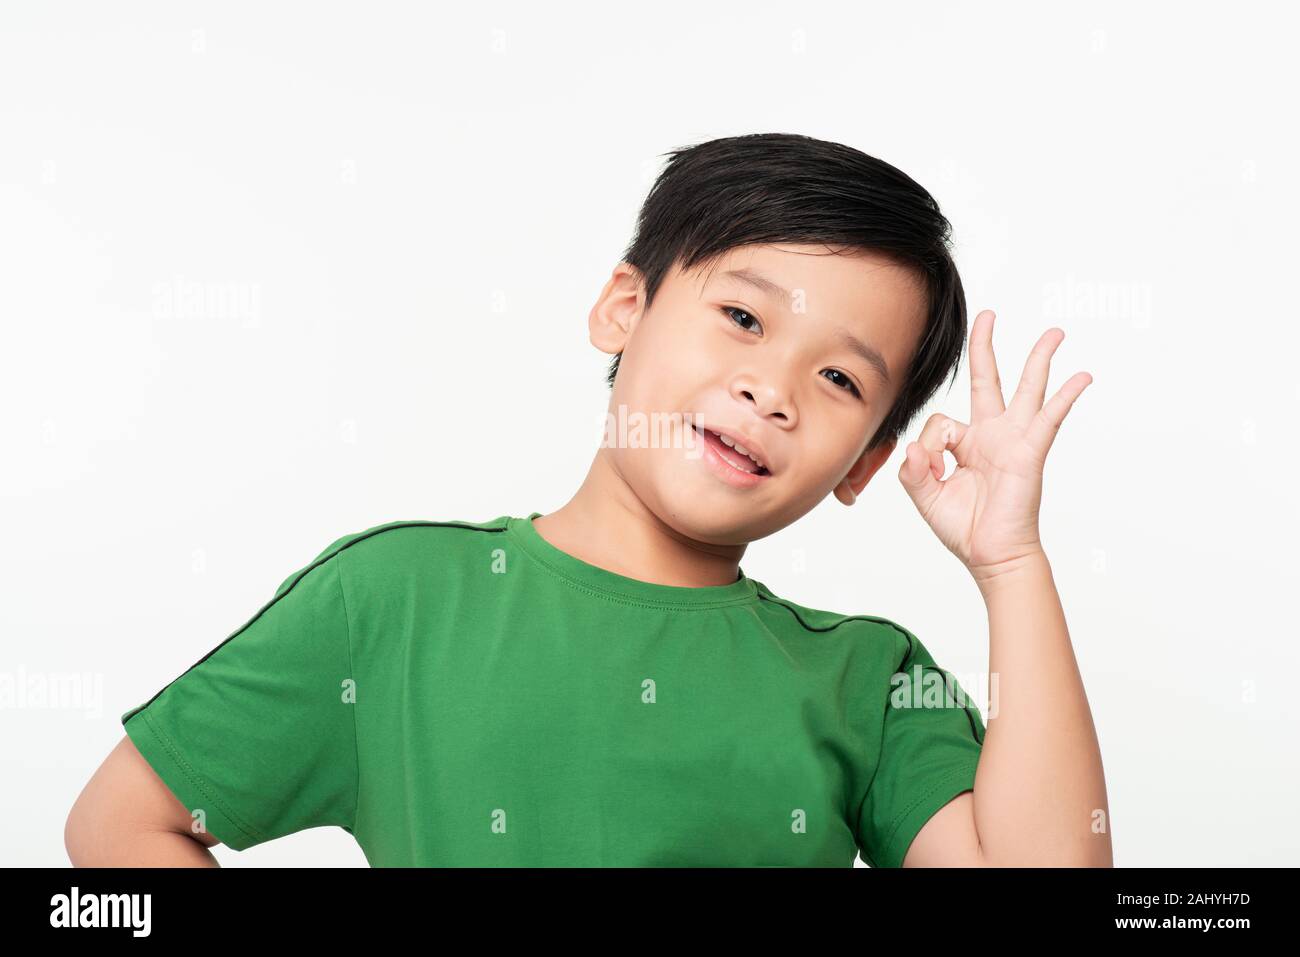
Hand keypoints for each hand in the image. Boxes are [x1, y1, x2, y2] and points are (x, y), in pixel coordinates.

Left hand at [898, 309, 1091, 583]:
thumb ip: (914, 470)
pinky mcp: (1030, 452)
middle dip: (986, 346)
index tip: (932, 470)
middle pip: (989, 379)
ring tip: (1053, 333)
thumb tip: (916, 446)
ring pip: (1027, 389)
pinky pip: (1049, 418)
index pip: (941, 421)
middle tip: (989, 315)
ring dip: (1039, 359)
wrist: (992, 555)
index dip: (930, 444)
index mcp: (966, 443)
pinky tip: (1082, 377)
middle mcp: (992, 435)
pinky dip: (1065, 396)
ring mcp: (1014, 440)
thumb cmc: (964, 528)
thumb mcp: (926, 497)